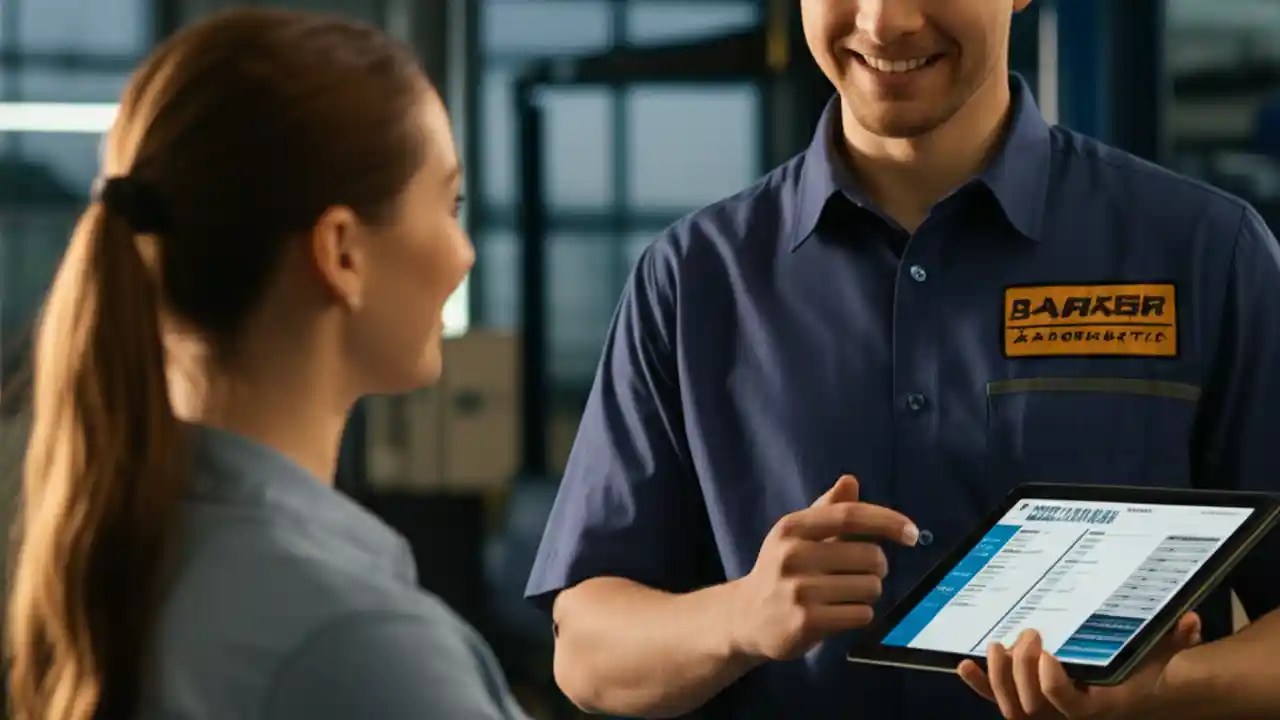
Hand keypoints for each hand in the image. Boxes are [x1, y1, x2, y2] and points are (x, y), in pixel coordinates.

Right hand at [726, 475, 918, 661]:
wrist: (746, 618)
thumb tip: (850, 480)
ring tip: (844, 595)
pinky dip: (860, 614)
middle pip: (870, 555)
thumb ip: (827, 510)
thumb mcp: (796, 535)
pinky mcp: (806, 622)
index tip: (912, 533)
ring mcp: (799, 590)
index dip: (887, 521)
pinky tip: (839, 614)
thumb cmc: (780, 570)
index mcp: (792, 527)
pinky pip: (862, 614)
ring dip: (868, 593)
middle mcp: (792, 555)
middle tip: (861, 574)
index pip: (850, 515)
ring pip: (870, 587)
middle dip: (877, 567)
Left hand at [957, 612, 1201, 719]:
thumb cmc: (1144, 667)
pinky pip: (999, 699)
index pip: (1069, 707)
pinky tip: (964, 663)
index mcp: (1100, 704)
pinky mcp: (1027, 700)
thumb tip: (1192, 619)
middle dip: (1022, 670)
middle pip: (1031, 706)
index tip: (1046, 653)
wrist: (1136, 686)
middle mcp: (1068, 713)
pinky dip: (980, 684)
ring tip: (997, 644)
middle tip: (1028, 633)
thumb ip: (1176, 638)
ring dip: (997, 678)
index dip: (1051, 685)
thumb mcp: (1163, 651)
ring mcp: (1044, 710)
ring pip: (1011, 708)